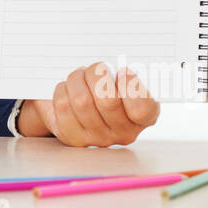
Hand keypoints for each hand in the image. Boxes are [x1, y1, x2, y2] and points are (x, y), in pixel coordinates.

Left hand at [25, 62, 160, 145]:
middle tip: (96, 68)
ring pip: (82, 101)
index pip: (142, 109)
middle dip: (97, 74)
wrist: (80, 110)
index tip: (122, 71)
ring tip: (80, 76)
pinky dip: (63, 89)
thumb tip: (121, 73)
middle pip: (108, 102)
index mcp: (144, 118)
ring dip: (77, 79)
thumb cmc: (108, 90)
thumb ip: (126, 76)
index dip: (131, 86)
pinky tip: (69, 90)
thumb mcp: (125, 81)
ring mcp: (98, 138)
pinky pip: (63, 105)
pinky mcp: (73, 137)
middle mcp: (123, 133)